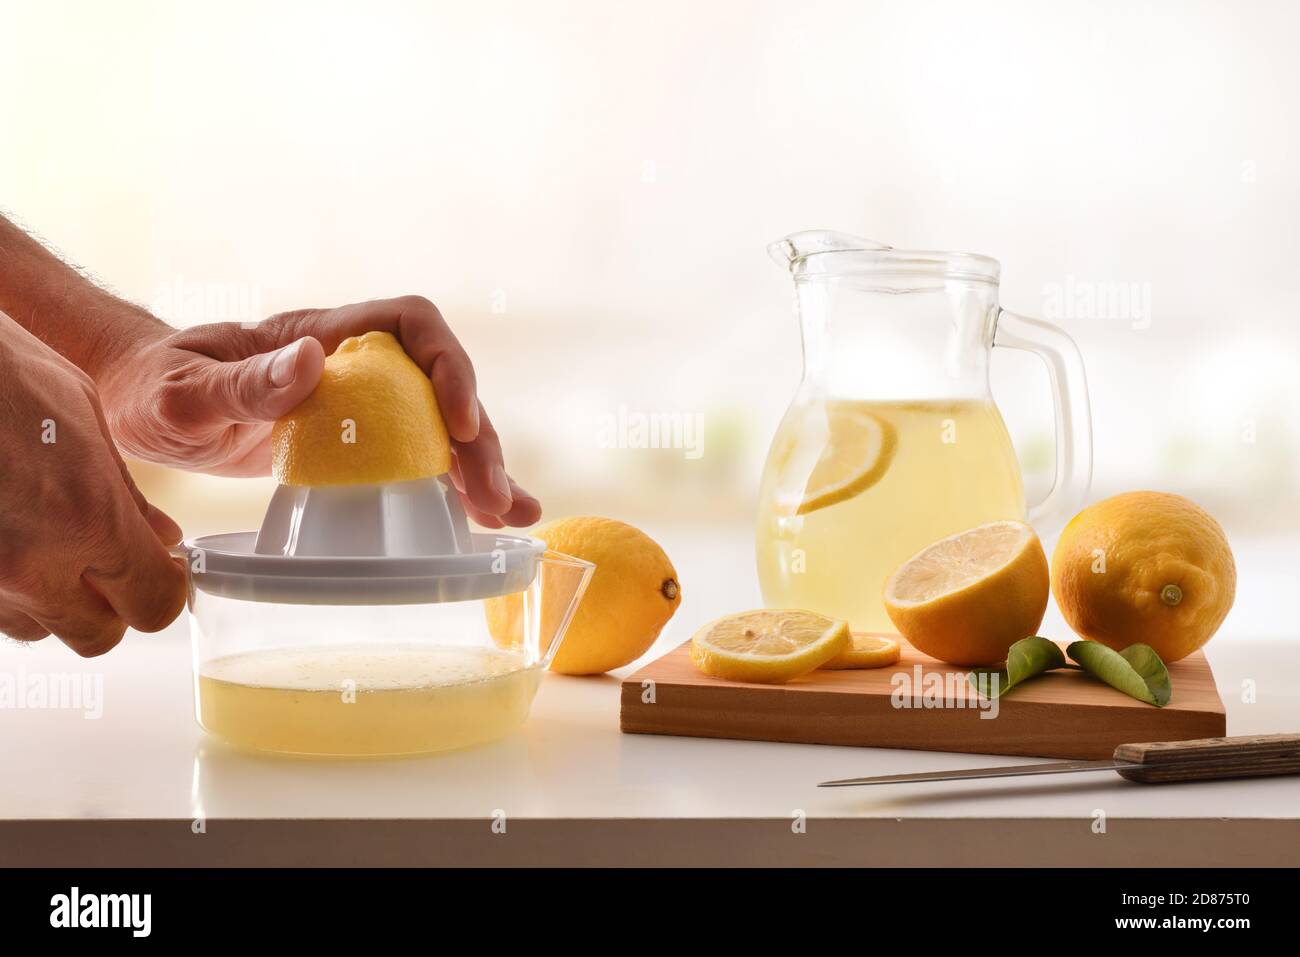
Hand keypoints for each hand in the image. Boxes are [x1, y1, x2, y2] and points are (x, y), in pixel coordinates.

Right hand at [0, 313, 186, 654]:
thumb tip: (159, 536)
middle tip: (108, 565)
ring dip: (50, 600)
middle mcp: (33, 563)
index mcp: (89, 520)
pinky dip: (3, 584)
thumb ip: (125, 492)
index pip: (154, 606)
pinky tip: (7, 535)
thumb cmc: (0, 367)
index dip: (163, 589)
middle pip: (96, 637)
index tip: (161, 570)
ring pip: (34, 629)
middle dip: (110, 607)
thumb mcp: (84, 415)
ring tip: (45, 541)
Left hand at [98, 296, 541, 528]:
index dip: (447, 364)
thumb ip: (243, 382)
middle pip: (441, 385)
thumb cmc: (154, 386)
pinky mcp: (357, 447)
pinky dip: (455, 489)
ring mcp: (360, 407)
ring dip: (480, 466)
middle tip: (489, 495)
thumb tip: (312, 361)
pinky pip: (417, 461)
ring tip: (510, 515)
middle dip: (476, 437)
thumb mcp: (185, 391)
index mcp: (320, 334)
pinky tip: (487, 520)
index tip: (455, 421)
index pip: (410, 324)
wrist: (139, 407)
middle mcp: (354, 365)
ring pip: (441, 427)